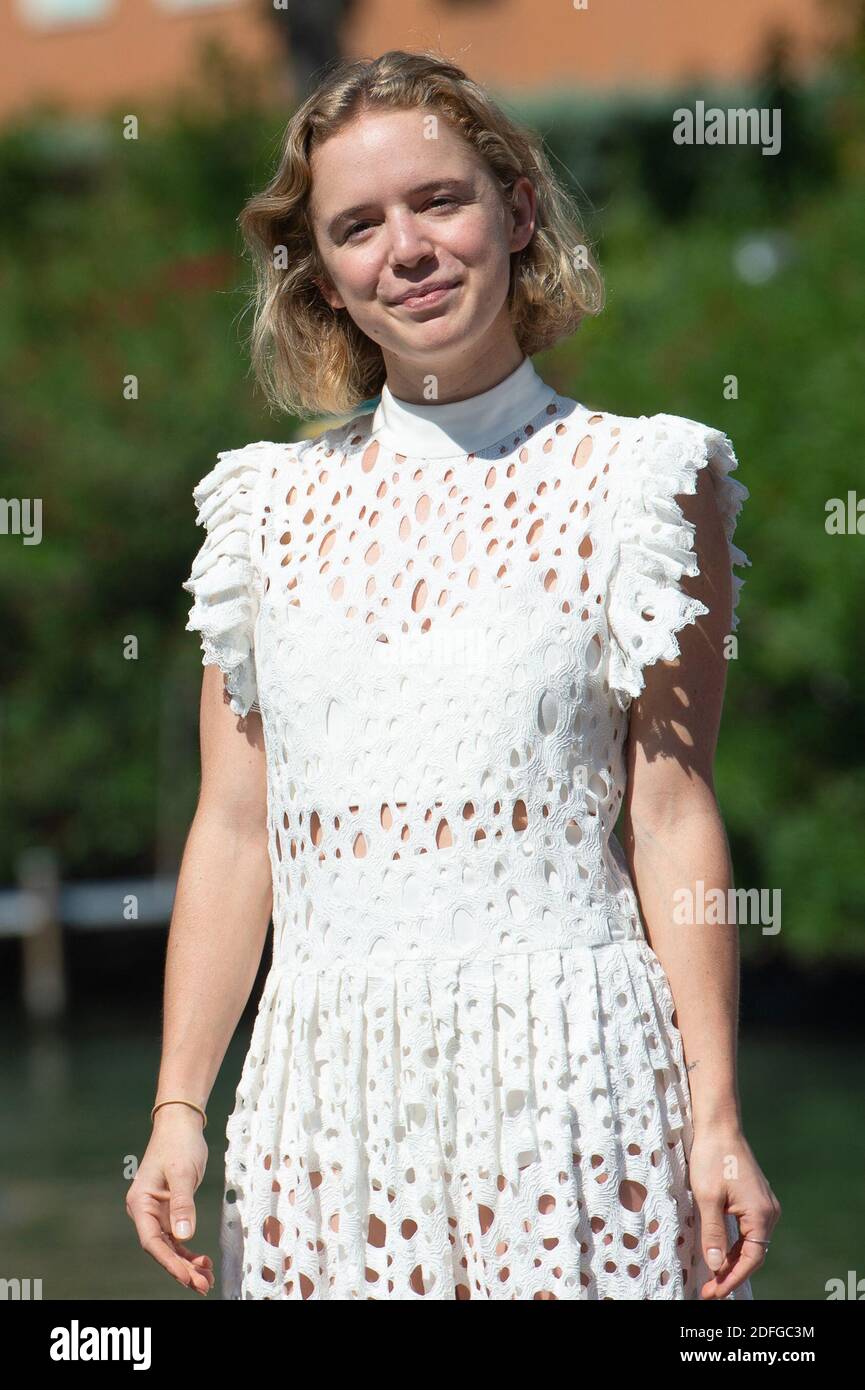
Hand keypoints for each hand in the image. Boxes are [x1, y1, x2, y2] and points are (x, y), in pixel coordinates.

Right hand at [126, 1106, 214, 1295]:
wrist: (181, 1123)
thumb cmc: (178, 1143)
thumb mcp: (182, 1173)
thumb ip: (182, 1204)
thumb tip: (184, 1235)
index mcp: (140, 1204)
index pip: (152, 1241)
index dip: (169, 1262)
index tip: (187, 1277)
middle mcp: (145, 1211)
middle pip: (161, 1248)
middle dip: (181, 1269)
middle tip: (203, 1285)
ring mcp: (157, 1212)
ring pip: (170, 1246)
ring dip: (186, 1263)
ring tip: (205, 1279)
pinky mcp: (170, 1209)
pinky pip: (178, 1237)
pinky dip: (188, 1250)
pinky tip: (202, 1261)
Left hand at [686, 1124, 780, 1299]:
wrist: (719, 1126)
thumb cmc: (713, 1157)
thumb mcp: (708, 1198)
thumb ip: (713, 1234)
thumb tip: (715, 1266)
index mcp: (761, 1214)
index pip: (751, 1259)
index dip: (731, 1278)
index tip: (713, 1292)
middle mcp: (769, 1211)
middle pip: (753, 1253)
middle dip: (731, 1273)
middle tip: (708, 1290)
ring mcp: (764, 1204)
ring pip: (751, 1243)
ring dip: (732, 1259)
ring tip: (712, 1276)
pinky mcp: (756, 1198)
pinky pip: (748, 1230)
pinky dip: (735, 1244)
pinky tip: (720, 1252)